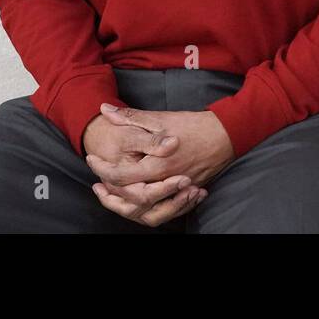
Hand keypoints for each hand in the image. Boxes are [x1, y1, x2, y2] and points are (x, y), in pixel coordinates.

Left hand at [84, 105, 234, 226]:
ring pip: (147, 208)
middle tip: (96, 182)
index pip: (120, 176)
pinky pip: (164, 206)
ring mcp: (177, 189)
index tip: (91, 159)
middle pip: (130, 198)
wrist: (228, 134)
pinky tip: (138, 196)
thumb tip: (105, 110)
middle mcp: (166, 181)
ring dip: (127, 204)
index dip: (101, 169)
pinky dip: (149, 204)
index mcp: (156, 163)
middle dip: (110, 193)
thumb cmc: (194, 125)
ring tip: (112, 194)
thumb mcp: (160, 118)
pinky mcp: (187, 191)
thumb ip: (131, 117)